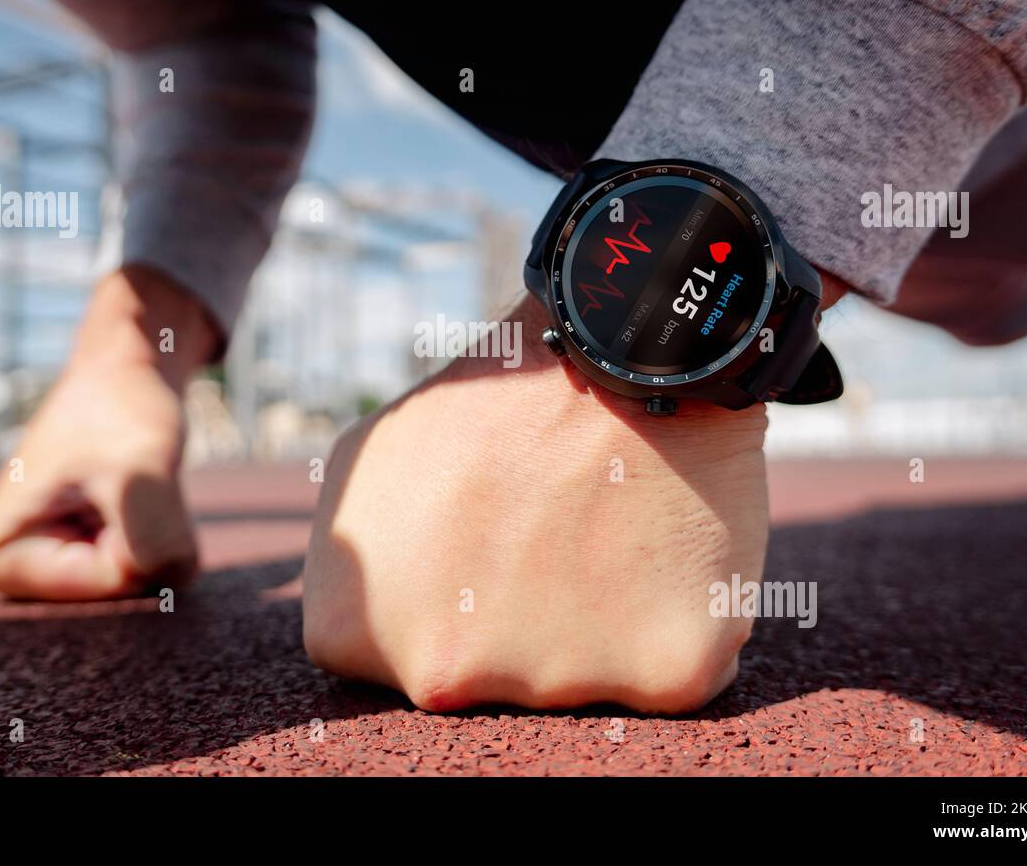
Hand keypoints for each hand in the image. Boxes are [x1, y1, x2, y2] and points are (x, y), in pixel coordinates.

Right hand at [0, 267, 216, 599]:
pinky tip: (140, 493)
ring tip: (129, 482)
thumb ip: (152, 535)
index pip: (107, 581)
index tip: (106, 477)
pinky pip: (162, 568)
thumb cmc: (119, 409)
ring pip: (152, 581)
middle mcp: (20, 581)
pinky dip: (172, 528)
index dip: (134, 528)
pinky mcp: (96, 562)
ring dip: (164, 527)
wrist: (128, 370)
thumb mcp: (139, 468)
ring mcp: (60, 574)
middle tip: (124, 478)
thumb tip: (168, 582)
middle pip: (128, 591)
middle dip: (150, 535)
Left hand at [304, 297, 770, 712]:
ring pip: (578, 682)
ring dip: (595, 624)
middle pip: (485, 680)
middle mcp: (442, 676)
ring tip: (606, 527)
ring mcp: (552, 684)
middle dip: (515, 622)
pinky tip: (663, 547)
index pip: (394, 660)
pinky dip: (674, 621)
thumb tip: (365, 610)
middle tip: (548, 534)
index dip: (445, 600)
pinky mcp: (664, 673)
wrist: (618, 343)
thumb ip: (353, 555)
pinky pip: (668, 673)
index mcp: (356, 631)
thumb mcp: (367, 463)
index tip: (479, 545)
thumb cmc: (492, 399)